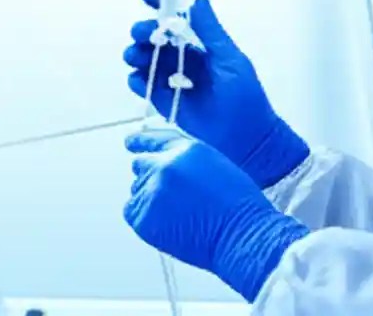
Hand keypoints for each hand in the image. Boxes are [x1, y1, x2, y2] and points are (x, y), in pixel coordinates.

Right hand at [123, 0, 307, 186]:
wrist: (247, 138)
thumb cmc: (245, 97)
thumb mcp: (229, 59)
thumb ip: (210, 30)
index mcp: (204, 46)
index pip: (179, 20)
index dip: (162, 5)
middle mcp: (187, 60)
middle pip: (157, 39)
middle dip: (145, 32)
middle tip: (143, 34)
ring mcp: (176, 81)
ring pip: (148, 61)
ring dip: (138, 54)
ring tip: (136, 56)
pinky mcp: (167, 103)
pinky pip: (146, 87)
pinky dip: (138, 81)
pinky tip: (138, 79)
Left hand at [124, 129, 308, 301]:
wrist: (241, 235)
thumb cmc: (238, 206)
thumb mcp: (215, 165)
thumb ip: (186, 157)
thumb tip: (165, 159)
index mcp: (186, 149)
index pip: (153, 138)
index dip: (140, 141)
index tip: (131, 142)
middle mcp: (165, 166)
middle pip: (141, 164)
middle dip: (151, 176)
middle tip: (170, 195)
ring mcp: (152, 191)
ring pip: (137, 189)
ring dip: (150, 197)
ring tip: (179, 214)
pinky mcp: (144, 217)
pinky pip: (133, 212)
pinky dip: (145, 217)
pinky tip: (169, 223)